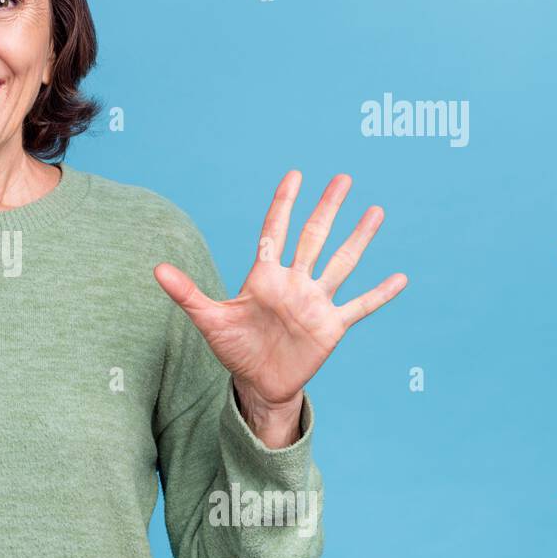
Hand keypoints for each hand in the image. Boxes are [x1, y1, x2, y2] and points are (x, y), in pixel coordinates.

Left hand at [153, 171, 406, 415]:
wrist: (258, 382)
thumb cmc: (233, 348)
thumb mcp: (209, 320)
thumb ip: (187, 293)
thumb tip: (156, 269)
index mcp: (265, 277)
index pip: (275, 231)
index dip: (284, 204)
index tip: (295, 175)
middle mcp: (294, 283)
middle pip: (314, 237)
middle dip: (328, 208)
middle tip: (343, 178)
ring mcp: (315, 302)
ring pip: (341, 263)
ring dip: (358, 239)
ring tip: (376, 212)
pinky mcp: (331, 326)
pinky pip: (360, 306)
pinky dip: (379, 294)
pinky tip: (400, 277)